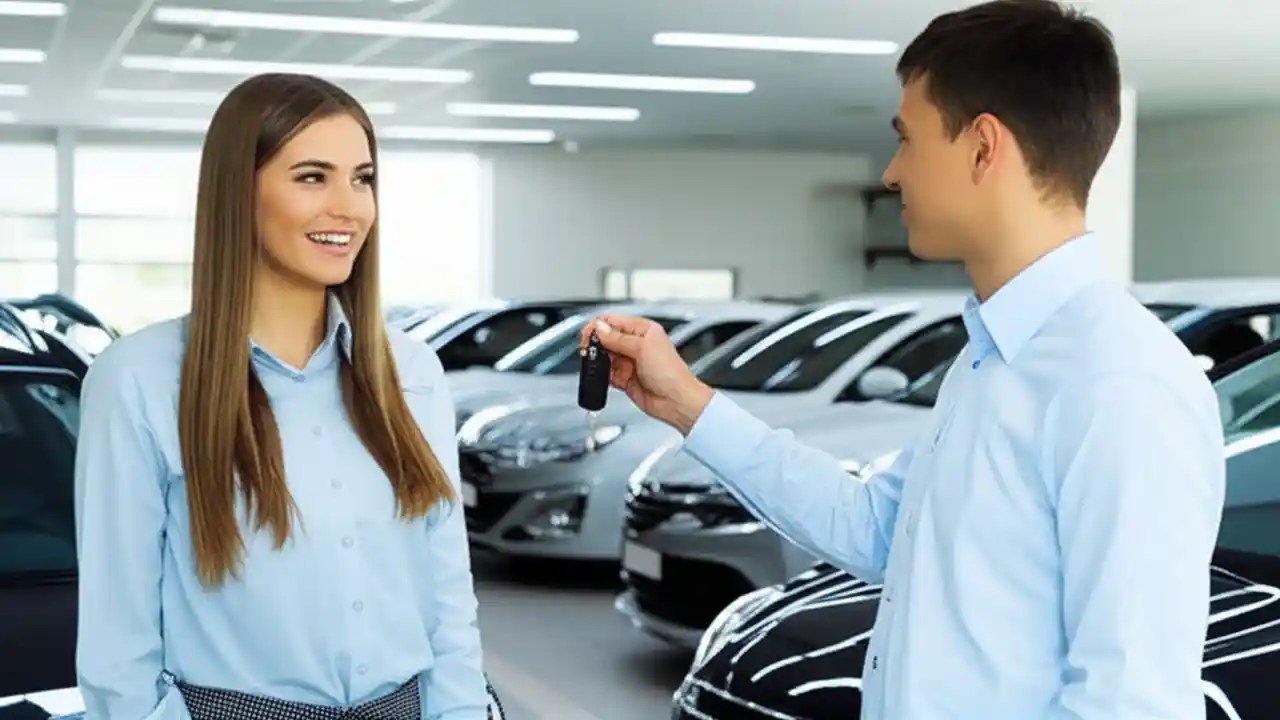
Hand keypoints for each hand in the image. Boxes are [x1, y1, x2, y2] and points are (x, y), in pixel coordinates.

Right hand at [579, 314, 714, 434]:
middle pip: (606, 338)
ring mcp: (629, 362)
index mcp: (643, 330)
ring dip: (597, 359)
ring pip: (604, 356)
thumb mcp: (642, 348)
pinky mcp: (625, 378)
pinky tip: (601, 375)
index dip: (598, 326)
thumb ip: (618, 338)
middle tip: (588, 349)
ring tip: (593, 362)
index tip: (588, 335)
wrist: (676, 401)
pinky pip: (607, 374)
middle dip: (595, 343)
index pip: (613, 321)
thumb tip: (599, 328)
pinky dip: (601, 374)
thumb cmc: (670, 373)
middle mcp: (636, 344)